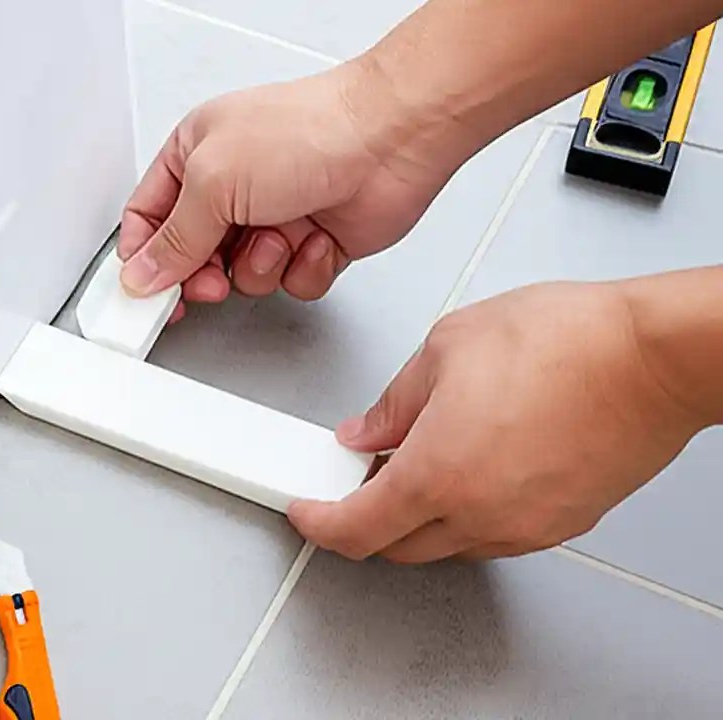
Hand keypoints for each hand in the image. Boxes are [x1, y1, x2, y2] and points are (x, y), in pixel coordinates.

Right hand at [117, 60, 467, 320]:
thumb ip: (173, 238)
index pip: (147, 219)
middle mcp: (231, 185)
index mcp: (194, 155)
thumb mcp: (213, 180)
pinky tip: (316, 235)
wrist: (391, 139)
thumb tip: (142, 274)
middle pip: (191, 256)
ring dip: (261, 266)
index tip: (144, 296)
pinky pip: (289, 282)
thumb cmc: (309, 131)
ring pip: (242, 276)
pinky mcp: (311, 243)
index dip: (142, 260)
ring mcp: (272, 216)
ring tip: (280, 233)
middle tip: (213, 282)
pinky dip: (303, 267)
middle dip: (204, 275)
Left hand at [288, 281, 707, 562]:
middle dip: (362, 521)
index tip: (305, 509)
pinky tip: (465, 466)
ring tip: (414, 461)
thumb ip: (394, 403)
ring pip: (444, 544)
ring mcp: (523, 527)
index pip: (354, 530)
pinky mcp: (560, 524)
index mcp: (437, 475)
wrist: (656, 356)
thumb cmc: (568, 342)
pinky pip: (490, 534)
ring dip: (415, 518)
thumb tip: (365, 433)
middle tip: (354, 477)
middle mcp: (478, 515)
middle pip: (395, 548)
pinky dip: (462, 513)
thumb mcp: (447, 349)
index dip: (317, 524)